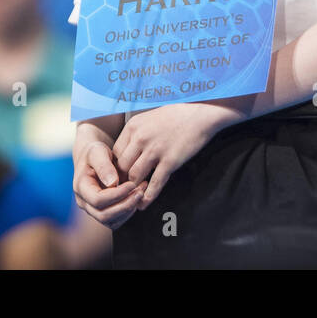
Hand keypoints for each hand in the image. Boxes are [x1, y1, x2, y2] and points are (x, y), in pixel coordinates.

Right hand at [73, 125, 147, 229]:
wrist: (93, 158)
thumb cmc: (95, 152)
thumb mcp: (97, 152)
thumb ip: (104, 165)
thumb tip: (112, 182)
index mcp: (80, 187)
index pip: (98, 200)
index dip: (117, 195)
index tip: (132, 184)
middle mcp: (84, 202)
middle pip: (104, 215)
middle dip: (125, 205)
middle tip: (140, 192)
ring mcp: (92, 209)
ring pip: (110, 221)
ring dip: (128, 210)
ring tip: (141, 193)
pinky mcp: (102, 212)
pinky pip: (115, 221)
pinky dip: (127, 213)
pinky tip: (136, 199)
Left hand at [112, 102, 239, 209]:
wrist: (201, 113)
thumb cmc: (177, 114)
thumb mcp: (150, 117)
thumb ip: (137, 132)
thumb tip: (129, 150)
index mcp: (133, 126)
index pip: (115, 153)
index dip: (116, 167)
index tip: (120, 175)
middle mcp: (140, 138)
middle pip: (122, 166)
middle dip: (122, 180)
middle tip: (124, 190)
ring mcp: (155, 150)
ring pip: (135, 177)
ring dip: (134, 189)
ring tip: (133, 198)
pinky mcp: (170, 161)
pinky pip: (155, 183)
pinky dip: (148, 196)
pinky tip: (144, 204)